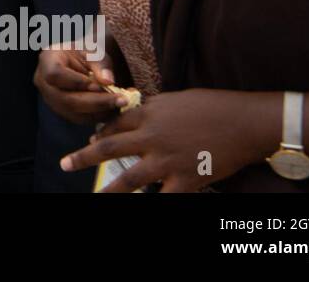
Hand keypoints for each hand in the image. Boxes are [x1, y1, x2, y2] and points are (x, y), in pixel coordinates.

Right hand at [33, 44, 124, 124]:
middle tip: (122, 100)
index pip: (55, 74)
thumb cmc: (86, 52)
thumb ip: (100, 63)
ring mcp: (51, 99)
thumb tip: (108, 82)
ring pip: (73, 113)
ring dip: (100, 111)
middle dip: (96, 102)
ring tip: (121, 104)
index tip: (101, 84)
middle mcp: (43, 82)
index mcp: (47, 60)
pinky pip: (79, 118)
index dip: (77, 82)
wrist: (81, 61)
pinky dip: (98, 116)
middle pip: (66, 99)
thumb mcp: (94, 50)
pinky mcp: (62, 111)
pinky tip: (114, 109)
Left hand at [60, 88, 278, 192]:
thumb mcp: (176, 99)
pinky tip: (141, 208)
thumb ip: (153, 109)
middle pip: (110, 148)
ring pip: (128, 178)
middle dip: (84, 157)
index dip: (100, 134)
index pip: (115, 125)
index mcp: (149, 114)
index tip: (91, 140)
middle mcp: (152, 137)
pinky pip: (163, 199)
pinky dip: (152, 204)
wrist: (244, 121)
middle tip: (65, 164)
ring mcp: (167, 160)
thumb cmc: (213, 105)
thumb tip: (135, 113)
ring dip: (108, 190)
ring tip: (93, 199)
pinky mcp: (186, 179)